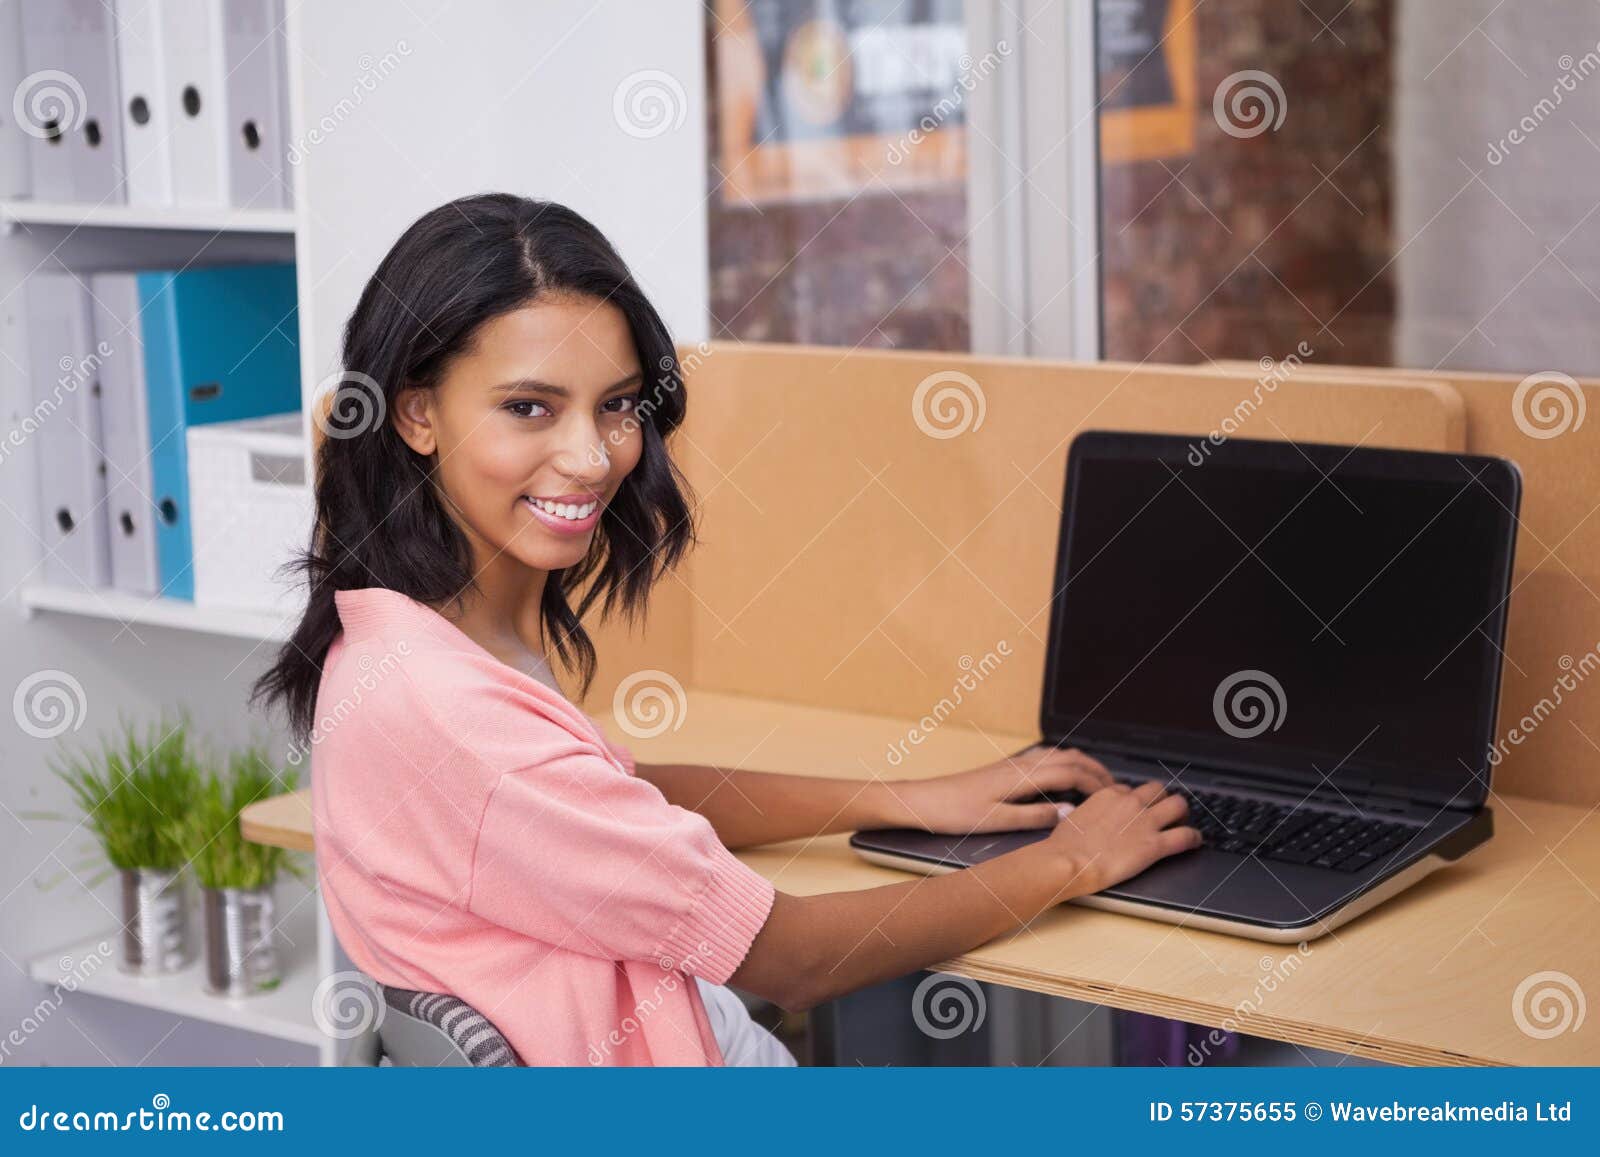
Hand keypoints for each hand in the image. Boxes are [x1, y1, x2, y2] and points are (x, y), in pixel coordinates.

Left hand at [879, 745, 1115, 834]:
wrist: (922, 800)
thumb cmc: (953, 812)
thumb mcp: (995, 821)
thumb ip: (1034, 817)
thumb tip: (1069, 813)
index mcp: (1021, 776)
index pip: (1071, 774)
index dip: (1098, 785)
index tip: (1117, 798)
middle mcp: (1020, 764)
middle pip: (1070, 758)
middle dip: (1097, 771)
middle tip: (1119, 788)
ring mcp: (1013, 764)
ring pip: (1058, 755)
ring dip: (1082, 765)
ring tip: (1100, 781)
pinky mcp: (1005, 768)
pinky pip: (1045, 758)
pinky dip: (1065, 763)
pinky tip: (1065, 775)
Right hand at [1043, 781, 1201, 893]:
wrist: (1068, 862)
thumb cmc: (1064, 846)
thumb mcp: (1072, 818)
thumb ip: (1088, 815)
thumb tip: (1088, 821)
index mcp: (1108, 795)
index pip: (1130, 789)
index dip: (1135, 800)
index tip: (1136, 810)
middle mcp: (1130, 803)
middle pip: (1158, 790)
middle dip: (1162, 800)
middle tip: (1163, 812)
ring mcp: (1145, 823)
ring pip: (1178, 804)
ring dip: (1182, 813)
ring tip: (1182, 822)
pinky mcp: (1155, 845)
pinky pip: (1186, 836)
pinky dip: (1194, 838)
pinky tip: (1195, 841)